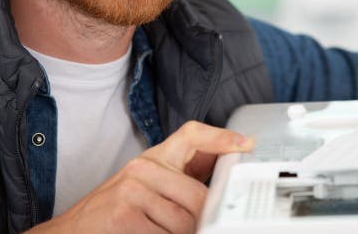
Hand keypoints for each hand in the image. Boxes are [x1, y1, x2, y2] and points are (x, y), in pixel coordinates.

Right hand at [27, 121, 253, 233]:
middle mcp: (142, 168)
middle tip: (202, 229)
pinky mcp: (123, 215)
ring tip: (158, 232)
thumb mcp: (143, 190)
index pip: (191, 134)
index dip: (220, 137)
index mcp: (151, 159)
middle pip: (198, 195)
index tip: (246, 144)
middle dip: (203, 221)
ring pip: (184, 222)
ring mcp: (132, 190)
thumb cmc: (111, 215)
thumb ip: (176, 185)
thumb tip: (216, 190)